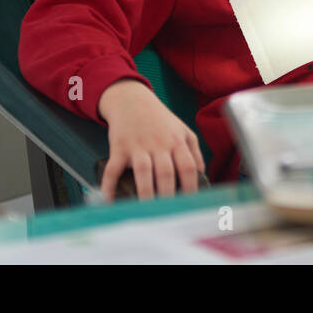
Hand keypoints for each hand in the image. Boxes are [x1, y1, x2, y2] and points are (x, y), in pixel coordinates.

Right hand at [97, 79, 205, 201]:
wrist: (131, 100)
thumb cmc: (159, 119)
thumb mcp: (182, 129)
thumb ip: (194, 152)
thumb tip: (202, 175)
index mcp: (177, 142)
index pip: (188, 167)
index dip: (190, 186)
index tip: (189, 204)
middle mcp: (159, 144)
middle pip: (166, 172)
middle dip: (167, 194)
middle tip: (167, 213)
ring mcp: (138, 146)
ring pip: (143, 171)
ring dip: (145, 192)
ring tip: (146, 210)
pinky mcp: (119, 147)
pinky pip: (114, 168)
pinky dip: (110, 185)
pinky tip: (110, 199)